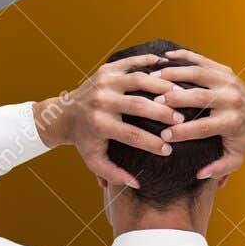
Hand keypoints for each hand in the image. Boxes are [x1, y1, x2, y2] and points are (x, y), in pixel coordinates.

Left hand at [34, 53, 181, 188]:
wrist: (63, 115)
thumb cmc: (84, 140)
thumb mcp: (94, 161)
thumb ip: (114, 174)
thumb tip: (137, 184)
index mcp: (99, 124)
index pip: (132, 135)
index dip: (152, 144)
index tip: (169, 150)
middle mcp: (101, 101)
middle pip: (138, 105)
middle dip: (163, 113)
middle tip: (181, 119)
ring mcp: (104, 82)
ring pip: (138, 80)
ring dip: (162, 86)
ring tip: (180, 93)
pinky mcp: (106, 69)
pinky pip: (131, 63)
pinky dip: (149, 62)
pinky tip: (167, 65)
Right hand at [151, 50, 244, 179]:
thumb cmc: (242, 140)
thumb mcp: (235, 159)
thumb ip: (219, 169)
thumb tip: (200, 175)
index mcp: (232, 122)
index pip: (203, 127)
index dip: (183, 132)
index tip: (163, 136)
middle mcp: (231, 99)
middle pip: (199, 97)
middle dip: (174, 100)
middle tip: (153, 102)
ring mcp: (228, 81)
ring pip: (198, 74)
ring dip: (174, 75)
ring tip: (152, 78)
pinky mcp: (224, 70)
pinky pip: (201, 60)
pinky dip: (182, 56)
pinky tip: (164, 58)